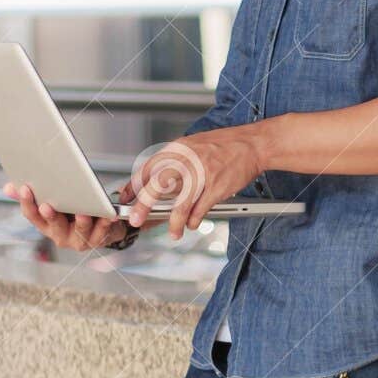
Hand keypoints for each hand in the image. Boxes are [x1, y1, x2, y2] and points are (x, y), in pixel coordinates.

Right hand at [4, 182, 130, 251]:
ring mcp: (78, 240)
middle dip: (50, 215)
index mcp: (45, 225)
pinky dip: (105, 223)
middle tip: (47, 206)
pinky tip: (108, 215)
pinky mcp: (97, 240)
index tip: (24, 188)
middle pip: (53, 224)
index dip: (27, 203)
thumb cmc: (73, 213)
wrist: (101, 227)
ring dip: (81, 221)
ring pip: (80, 231)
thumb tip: (8, 188)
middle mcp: (59, 235)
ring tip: (83, 212)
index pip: (32, 215)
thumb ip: (34, 196)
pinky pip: (102, 231)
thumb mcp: (52, 203)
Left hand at [126, 124, 267, 238]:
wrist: (252, 144)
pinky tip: (192, 224)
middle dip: (144, 205)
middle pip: (158, 184)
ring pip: (181, 203)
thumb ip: (175, 162)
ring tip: (173, 232)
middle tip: (136, 219)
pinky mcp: (217, 187)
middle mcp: (187, 160)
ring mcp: (203, 174)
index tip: (125, 198)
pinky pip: (201, 209)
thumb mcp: (193, 146)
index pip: (148, 168)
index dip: (133, 186)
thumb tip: (158, 181)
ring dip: (174, 222)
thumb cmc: (225, 146)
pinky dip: (195, 220)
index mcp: (178, 149)